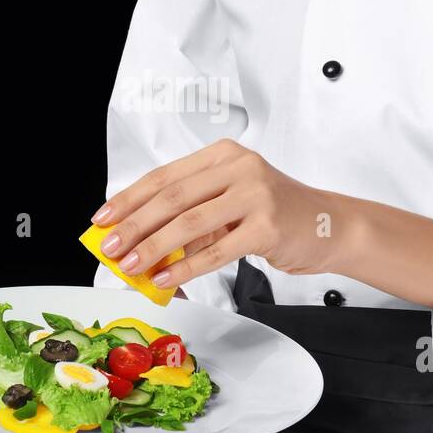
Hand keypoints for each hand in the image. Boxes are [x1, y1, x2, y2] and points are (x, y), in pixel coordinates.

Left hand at [91, 138, 432, 311]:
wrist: (329, 226)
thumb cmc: (276, 215)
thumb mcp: (231, 203)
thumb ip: (192, 216)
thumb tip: (141, 242)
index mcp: (223, 155)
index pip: (165, 175)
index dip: (129, 198)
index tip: (103, 218)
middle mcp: (239, 167)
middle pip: (172, 197)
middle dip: (135, 224)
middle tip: (110, 246)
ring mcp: (256, 195)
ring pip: (190, 222)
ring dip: (154, 246)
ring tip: (131, 265)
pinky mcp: (267, 226)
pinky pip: (217, 250)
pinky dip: (186, 267)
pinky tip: (165, 277)